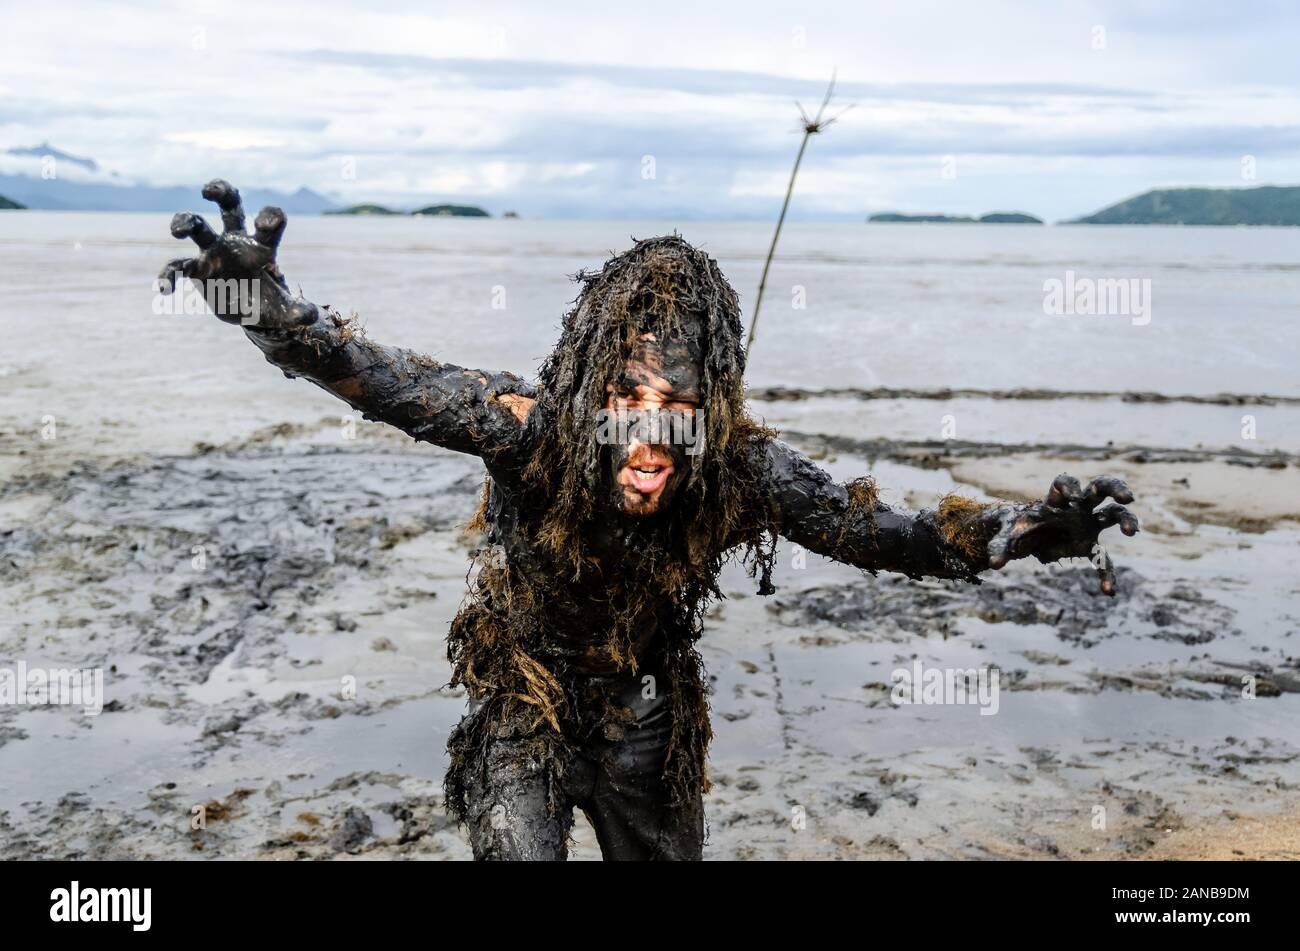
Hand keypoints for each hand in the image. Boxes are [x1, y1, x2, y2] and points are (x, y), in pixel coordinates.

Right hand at [156, 180, 315, 328]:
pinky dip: (168, 276)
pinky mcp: (196, 270)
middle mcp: (235, 240)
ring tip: (177, 231)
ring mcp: (213, 252)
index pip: (268, 218)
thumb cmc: (270, 301)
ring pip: (196, 226)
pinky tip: (163, 289)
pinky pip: (177, 267)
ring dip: (183, 222)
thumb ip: (299, 312)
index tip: (267, 224)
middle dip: (219, 191)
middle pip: (228, 205)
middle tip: (208, 191)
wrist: (249, 311)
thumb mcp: (287, 310)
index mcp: (262, 244)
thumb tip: (311, 315)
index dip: (269, 216)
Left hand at [984, 474, 1138, 595]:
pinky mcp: (1088, 545)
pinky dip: (1107, 575)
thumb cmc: (1015, 529)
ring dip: (1126, 519)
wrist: (1023, 539)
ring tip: (1133, 531)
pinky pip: (1103, 559)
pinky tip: (1109, 592)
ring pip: (1113, 514)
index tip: (1072, 496)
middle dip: (1115, 488)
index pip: (1065, 484)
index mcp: (1054, 500)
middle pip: (1100, 488)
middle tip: (1129, 497)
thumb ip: (1000, 547)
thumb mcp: (1006, 535)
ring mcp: (1086, 525)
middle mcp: (1075, 508)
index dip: (1070, 487)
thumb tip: (994, 564)